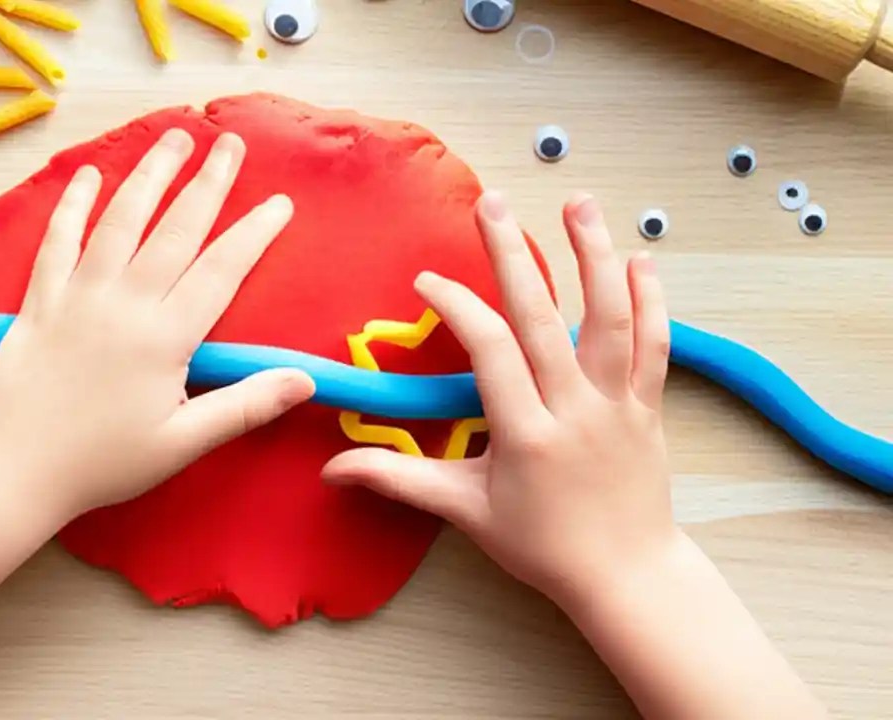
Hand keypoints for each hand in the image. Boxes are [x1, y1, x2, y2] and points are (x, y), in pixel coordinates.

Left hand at [0, 129, 314, 519]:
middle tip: (229, 142)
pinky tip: (87, 175)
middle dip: (207, 182)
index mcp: (164, 339)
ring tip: (173, 137)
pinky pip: (57, 242)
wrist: (15, 469)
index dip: (253, 234)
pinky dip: (71, 205)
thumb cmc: (102, 463)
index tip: (279, 202)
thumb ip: (244, 405)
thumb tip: (305, 380)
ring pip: (119, 222)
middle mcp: (123, 305)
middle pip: (174, 230)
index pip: (220, 272)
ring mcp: (77, 297)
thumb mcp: (183, 444)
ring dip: (148, 175)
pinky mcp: (39, 302)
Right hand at [323, 191, 677, 606]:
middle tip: (492, 203)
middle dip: (514, 255)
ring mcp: (618, 404)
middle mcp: (575, 409)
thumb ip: (399, 480)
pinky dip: (651, 300)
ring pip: (611, 319)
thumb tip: (331, 470)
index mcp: (526, 433)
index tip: (427, 280)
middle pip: (545, 318)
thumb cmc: (542, 546)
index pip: (490, 351)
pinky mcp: (649, 407)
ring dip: (593, 256)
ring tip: (578, 202)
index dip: (457, 306)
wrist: (626, 577)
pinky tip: (640, 258)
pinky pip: (656, 346)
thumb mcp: (465, 512)